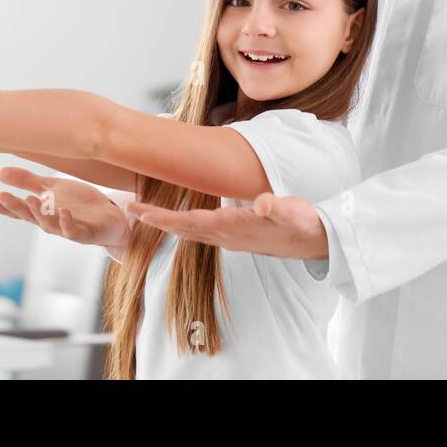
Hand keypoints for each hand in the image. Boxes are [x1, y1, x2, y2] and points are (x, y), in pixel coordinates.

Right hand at [0, 166, 130, 248]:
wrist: (111, 216)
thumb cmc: (79, 204)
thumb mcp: (52, 188)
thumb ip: (28, 181)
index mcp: (42, 211)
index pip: (20, 210)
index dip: (5, 207)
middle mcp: (51, 222)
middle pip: (30, 216)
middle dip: (16, 207)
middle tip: (1, 197)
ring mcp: (67, 229)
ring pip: (49, 224)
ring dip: (39, 213)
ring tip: (30, 199)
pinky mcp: (85, 233)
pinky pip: (74, 230)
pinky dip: (67, 222)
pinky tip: (62, 211)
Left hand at [125, 192, 328, 259]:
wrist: (315, 241)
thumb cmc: (303, 223)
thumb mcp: (294, 212)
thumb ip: (278, 208)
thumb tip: (264, 205)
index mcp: (233, 227)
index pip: (190, 222)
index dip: (163, 217)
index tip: (140, 211)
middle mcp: (227, 235)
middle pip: (183, 228)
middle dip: (156, 220)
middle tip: (130, 208)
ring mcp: (230, 238)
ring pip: (191, 231)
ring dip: (168, 222)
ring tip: (147, 214)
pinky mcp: (236, 235)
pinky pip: (202, 231)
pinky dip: (185, 224)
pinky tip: (180, 220)